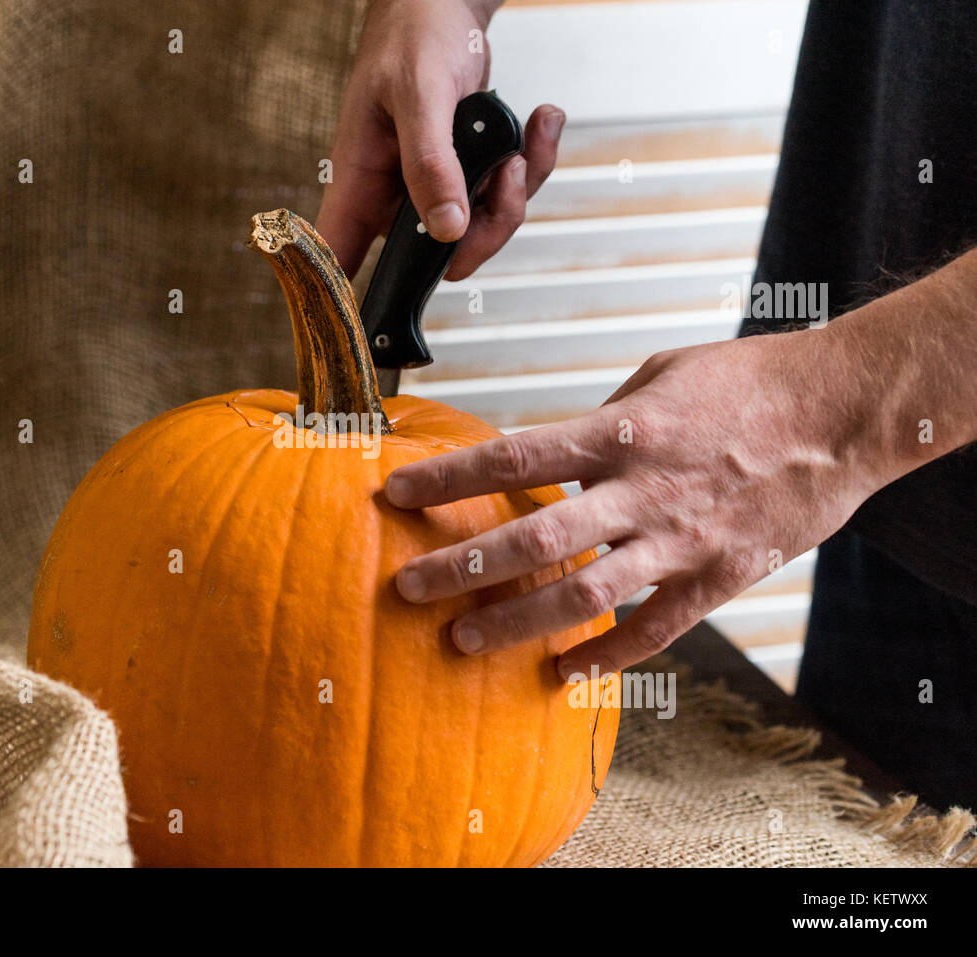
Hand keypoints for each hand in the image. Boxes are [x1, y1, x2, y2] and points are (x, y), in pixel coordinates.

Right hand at [317, 0, 564, 279]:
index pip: (341, 261)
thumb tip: (448, 231)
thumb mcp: (420, 94)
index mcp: (361, 182)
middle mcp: (395, 196)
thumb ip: (430, 164)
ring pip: (483, 228)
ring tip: (527, 133)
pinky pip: (505, 193)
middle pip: (442, 257)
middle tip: (504, 176)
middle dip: (489, 226)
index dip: (356, 304)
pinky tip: (539, 121)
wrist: (441, 6)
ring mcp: (431, 189)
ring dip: (519, 185)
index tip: (383, 335)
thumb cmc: (411, 36)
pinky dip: (532, 159)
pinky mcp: (465, 175)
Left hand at [384, 327, 903, 678]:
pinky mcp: (720, 576)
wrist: (843, 414)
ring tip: (465, 639)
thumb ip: (601, 422)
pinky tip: (566, 672)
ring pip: (587, 595)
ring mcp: (682, 540)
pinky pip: (656, 629)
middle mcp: (644, 491)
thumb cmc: (748, 383)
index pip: (514, 458)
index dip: (449, 478)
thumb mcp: (660, 378)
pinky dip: (608, 656)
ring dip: (519, 622)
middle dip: (464, 566)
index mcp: (622, 432)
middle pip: (537, 539)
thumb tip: (552, 454)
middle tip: (408, 588)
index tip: (396, 493)